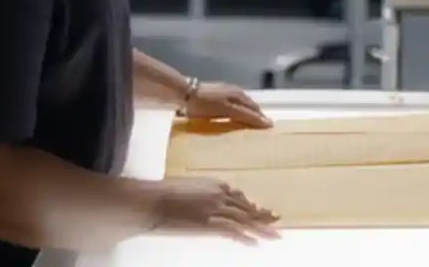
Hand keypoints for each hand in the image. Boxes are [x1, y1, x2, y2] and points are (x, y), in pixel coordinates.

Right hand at [147, 177, 279, 243]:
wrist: (151, 201)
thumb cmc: (161, 194)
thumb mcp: (185, 188)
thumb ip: (199, 193)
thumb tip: (202, 202)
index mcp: (214, 183)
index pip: (237, 196)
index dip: (250, 205)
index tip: (259, 210)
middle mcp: (219, 195)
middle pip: (246, 208)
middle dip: (262, 216)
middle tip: (276, 221)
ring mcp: (216, 209)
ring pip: (245, 220)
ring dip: (262, 229)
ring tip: (275, 236)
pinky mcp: (210, 224)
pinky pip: (234, 232)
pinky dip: (246, 238)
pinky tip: (254, 244)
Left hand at [185, 83, 272, 127]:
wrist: (185, 94)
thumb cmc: (207, 103)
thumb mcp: (229, 110)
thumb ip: (247, 116)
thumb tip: (269, 123)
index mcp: (240, 95)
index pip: (255, 109)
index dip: (261, 120)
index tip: (267, 132)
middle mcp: (235, 93)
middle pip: (249, 108)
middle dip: (255, 118)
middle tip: (258, 134)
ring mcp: (224, 95)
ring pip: (240, 108)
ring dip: (244, 118)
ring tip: (245, 131)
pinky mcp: (215, 99)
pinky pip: (230, 109)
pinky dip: (234, 116)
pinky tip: (230, 123)